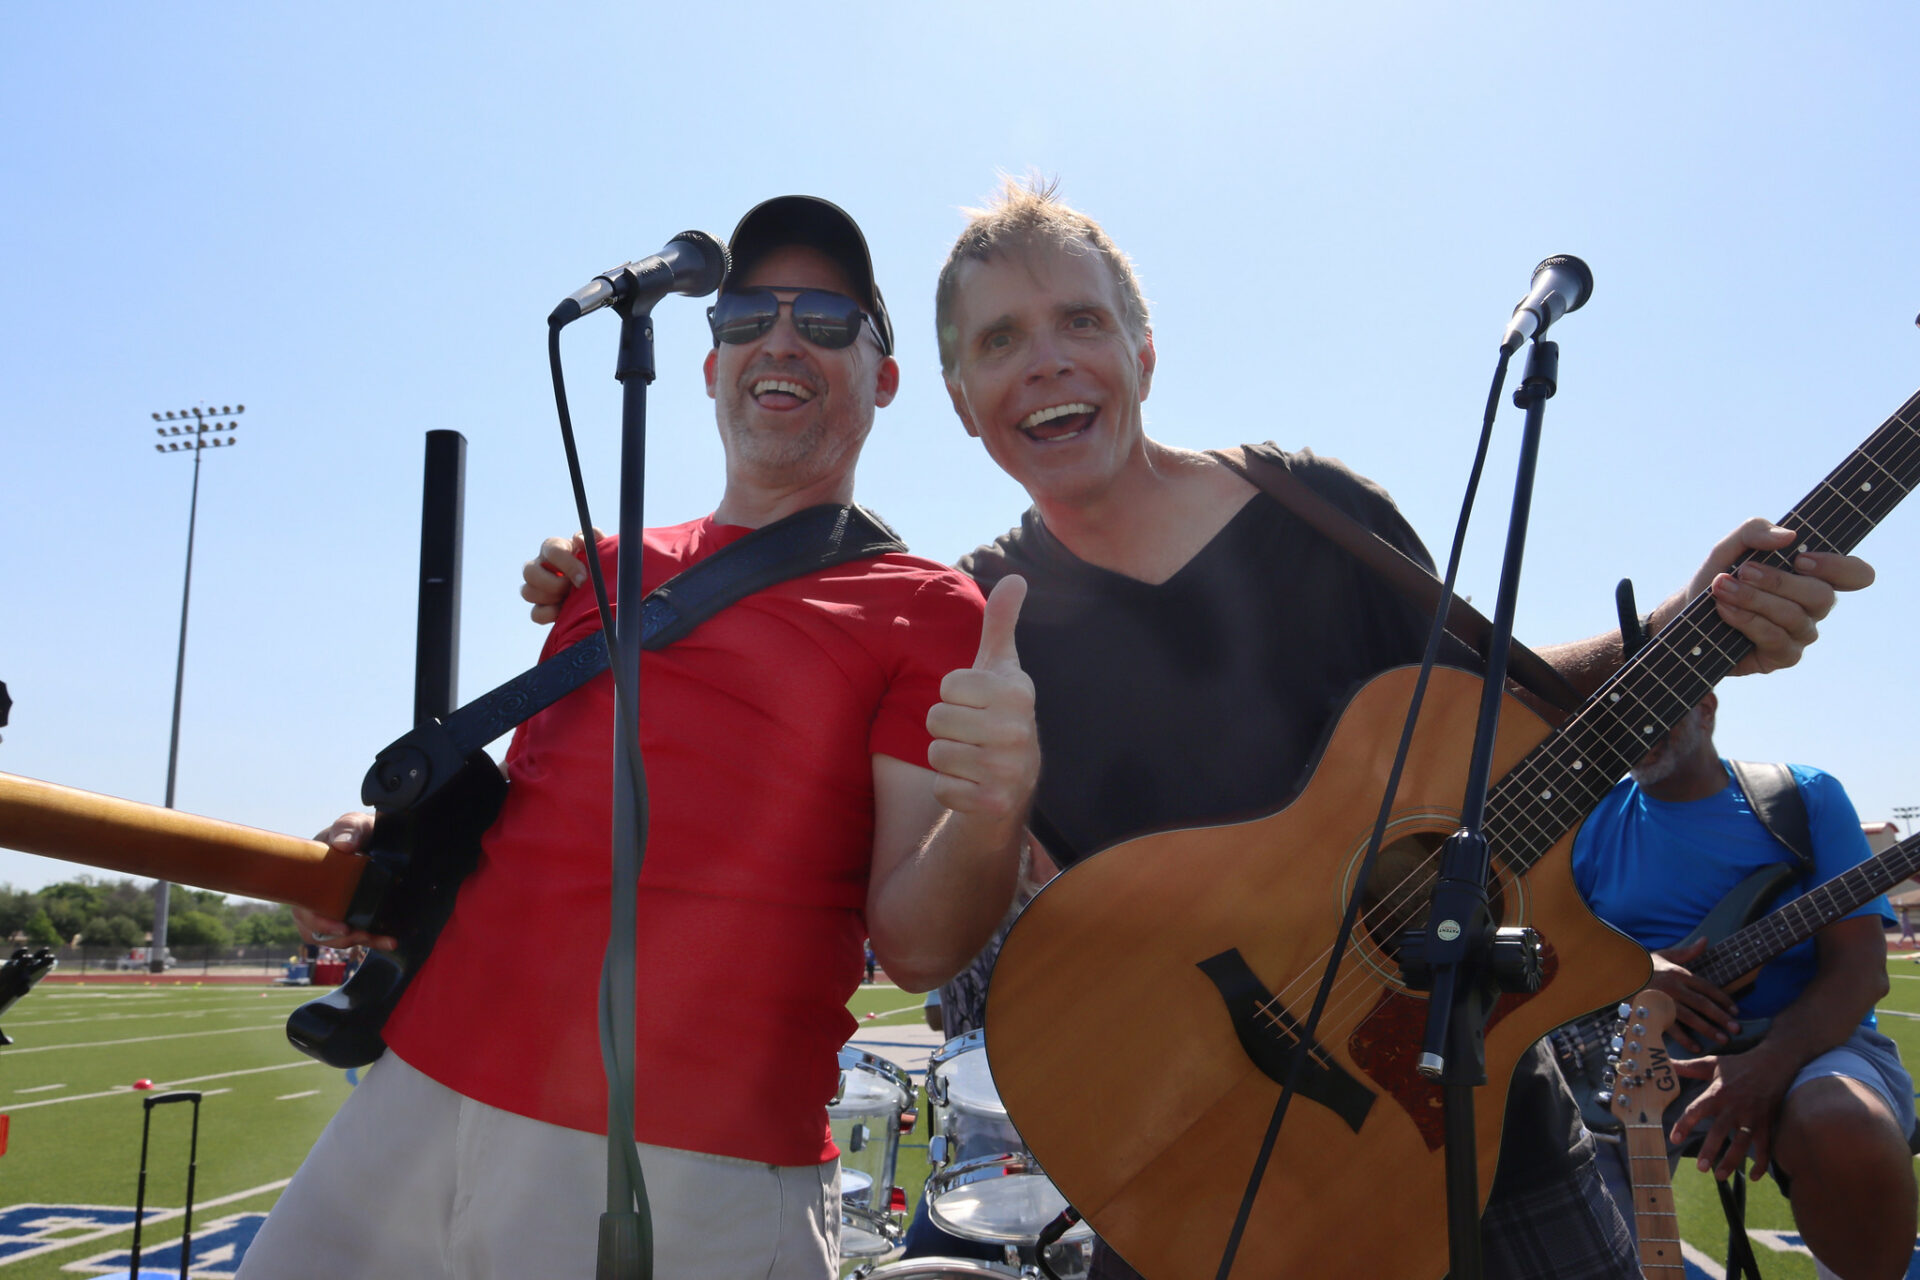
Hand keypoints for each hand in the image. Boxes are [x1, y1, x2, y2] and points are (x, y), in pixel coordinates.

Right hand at [294, 813, 397, 951]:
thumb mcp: (353, 824)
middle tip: (366, 935)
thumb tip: (343, 845)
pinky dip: (371, 940)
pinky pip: (354, 934)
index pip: (302, 910)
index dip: (319, 924)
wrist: (374, 836)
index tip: (344, 927)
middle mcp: (314, 898)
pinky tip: (389, 939)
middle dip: (342, 938)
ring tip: (384, 939)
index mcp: (307, 880)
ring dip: (359, 941)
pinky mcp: (350, 913)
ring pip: (335, 937)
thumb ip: (349, 829)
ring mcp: (331, 907)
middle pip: (318, 930)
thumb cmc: (357, 831)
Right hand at [520, 529, 601, 623]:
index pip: (552, 551)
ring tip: (571, 599)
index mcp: (554, 548)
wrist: (602, 583)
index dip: (567, 565)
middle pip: (529, 572)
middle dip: (553, 583)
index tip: (583, 578)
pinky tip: (566, 611)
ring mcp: (537, 588)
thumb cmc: (598, 561)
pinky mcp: (541, 608)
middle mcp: (540, 566)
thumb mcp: (600, 546)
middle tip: (573, 589)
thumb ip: (593, 536)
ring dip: (551, 598)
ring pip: (527, 592)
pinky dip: (550, 614)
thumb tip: (579, 540)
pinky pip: (535, 614)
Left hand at [925, 575, 1039, 821]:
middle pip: (936, 719)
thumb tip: (1015, 577)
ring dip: (946, 759)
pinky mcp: (993, 803)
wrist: (1014, 785)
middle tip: (971, 734)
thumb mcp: (1000, 668)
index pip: (948, 684)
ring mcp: (1008, 770)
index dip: (953, 695)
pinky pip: (942, 789)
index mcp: (1017, 692)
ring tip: (971, 758)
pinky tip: (972, 785)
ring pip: (935, 754)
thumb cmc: (997, 714)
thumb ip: (1001, 623)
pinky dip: (950, 789)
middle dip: (945, 728)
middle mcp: (1018, 730)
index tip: (976, 704)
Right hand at [1647, 938, 1739, 1052]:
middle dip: (1721, 1017)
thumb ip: (1688, 951)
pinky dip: (1683, 1038)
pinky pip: (1670, 1027)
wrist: (1617, 970)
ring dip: (1707, 1029)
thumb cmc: (1643, 964)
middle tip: (1736, 1029)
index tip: (1736, 1010)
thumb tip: (1706, 940)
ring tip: (1722, 1039)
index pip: (1707, 987)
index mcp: (1679, 973)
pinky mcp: (1652, 1011)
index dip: (1723, 999)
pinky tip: (1695, 1046)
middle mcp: (1673, 987)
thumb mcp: (1666, 954)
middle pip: (1702, 1003)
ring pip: (1689, 1017)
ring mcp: (1662, 1000)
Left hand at [1670, 1042, 1796, 1180]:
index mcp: (1717, 1092)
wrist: (1773, 1063)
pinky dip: (1762, 1163)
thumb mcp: (1710, 1063)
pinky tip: (1754, 1177)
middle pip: (1720, 1131)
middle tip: (1700, 1168)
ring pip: (1742, 1142)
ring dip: (1732, 1161)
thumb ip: (1686, 1067)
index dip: (1685, 1124)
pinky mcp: (1767, 1123)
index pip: (1697, 1110)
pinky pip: (1766, 1147)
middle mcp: (1734, 1106)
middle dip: (1711, 1150)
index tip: (1674, 1139)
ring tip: (1719, 1176)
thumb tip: (1665, 1062)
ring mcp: (1752, 1116)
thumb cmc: (1737, 1065)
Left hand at [1678, 520, 1873, 674]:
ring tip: (1722, 587)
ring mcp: (1801, 633)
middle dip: (1779, 582)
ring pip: (1793, 617)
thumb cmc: (1720, 574)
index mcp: (1816, 576)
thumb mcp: (1731, 546)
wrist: (1689, 610)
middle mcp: (1815, 606)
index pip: (1856, 575)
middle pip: (1821, 596)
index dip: (1839, 567)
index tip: (1801, 558)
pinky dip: (1747, 620)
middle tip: (1744, 570)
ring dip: (1755, 599)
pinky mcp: (1782, 656)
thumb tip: (1789, 536)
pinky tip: (1724, 609)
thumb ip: (1755, 531)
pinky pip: (1774, 639)